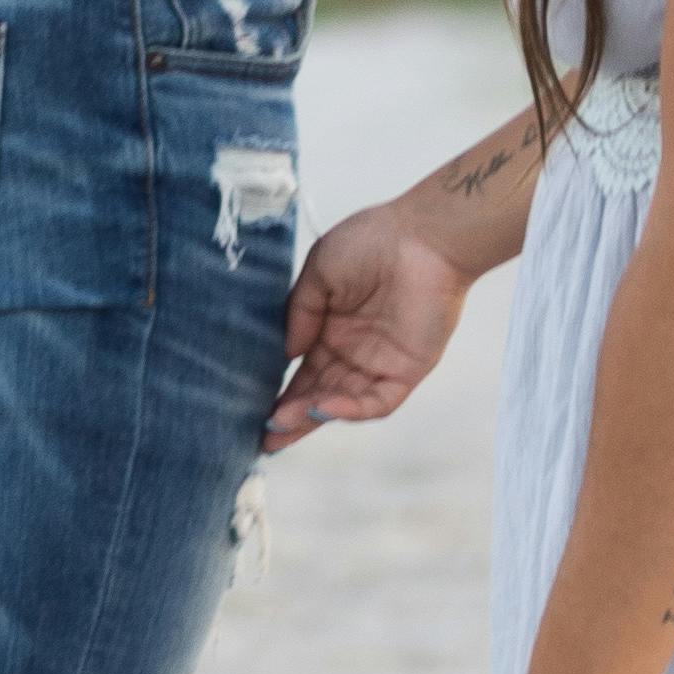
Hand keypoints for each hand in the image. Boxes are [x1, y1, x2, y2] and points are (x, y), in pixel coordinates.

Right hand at [263, 205, 471, 450]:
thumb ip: (300, 311)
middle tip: (263, 437)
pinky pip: (377, 402)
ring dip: (311, 417)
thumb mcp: (321, 270)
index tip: (250, 408)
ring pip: (341, 403)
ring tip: (281, 425)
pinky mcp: (406, 371)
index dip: (279, 390)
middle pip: (317, 394)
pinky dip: (350, 410)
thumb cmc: (372, 242)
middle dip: (290, 416)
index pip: (302, 370)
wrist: (423, 236)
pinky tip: (322, 408)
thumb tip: (286, 354)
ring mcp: (379, 363)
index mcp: (330, 328)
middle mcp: (352, 351)